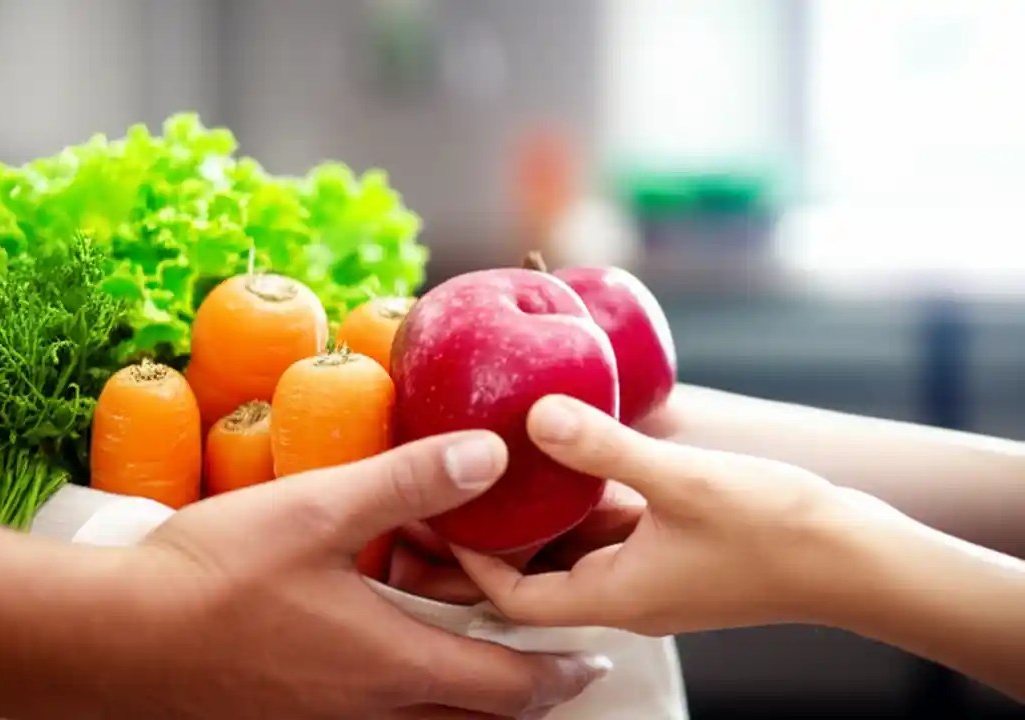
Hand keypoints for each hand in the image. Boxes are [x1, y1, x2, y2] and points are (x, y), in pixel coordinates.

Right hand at [124, 430, 609, 718]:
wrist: (117, 640)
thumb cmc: (216, 574)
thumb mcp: (319, 511)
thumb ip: (408, 481)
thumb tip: (492, 455)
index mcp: (393, 664)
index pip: (507, 686)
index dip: (560, 674)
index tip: (595, 657)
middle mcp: (370, 709)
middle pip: (473, 716)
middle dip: (521, 692)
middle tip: (552, 663)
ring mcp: (326, 719)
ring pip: (422, 718)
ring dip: (462, 692)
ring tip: (474, 650)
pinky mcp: (287, 715)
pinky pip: (372, 712)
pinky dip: (405, 689)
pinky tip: (381, 646)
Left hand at [454, 395, 901, 635]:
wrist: (857, 560)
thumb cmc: (775, 530)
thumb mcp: (681, 482)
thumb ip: (605, 448)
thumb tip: (536, 412)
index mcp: (614, 594)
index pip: (512, 597)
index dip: (470, 560)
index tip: (441, 509)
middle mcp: (625, 594)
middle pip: (534, 573)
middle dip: (497, 531)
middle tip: (462, 479)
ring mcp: (651, 576)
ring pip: (574, 548)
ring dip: (543, 511)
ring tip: (507, 458)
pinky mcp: (676, 555)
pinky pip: (612, 533)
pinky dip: (588, 502)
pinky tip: (578, 453)